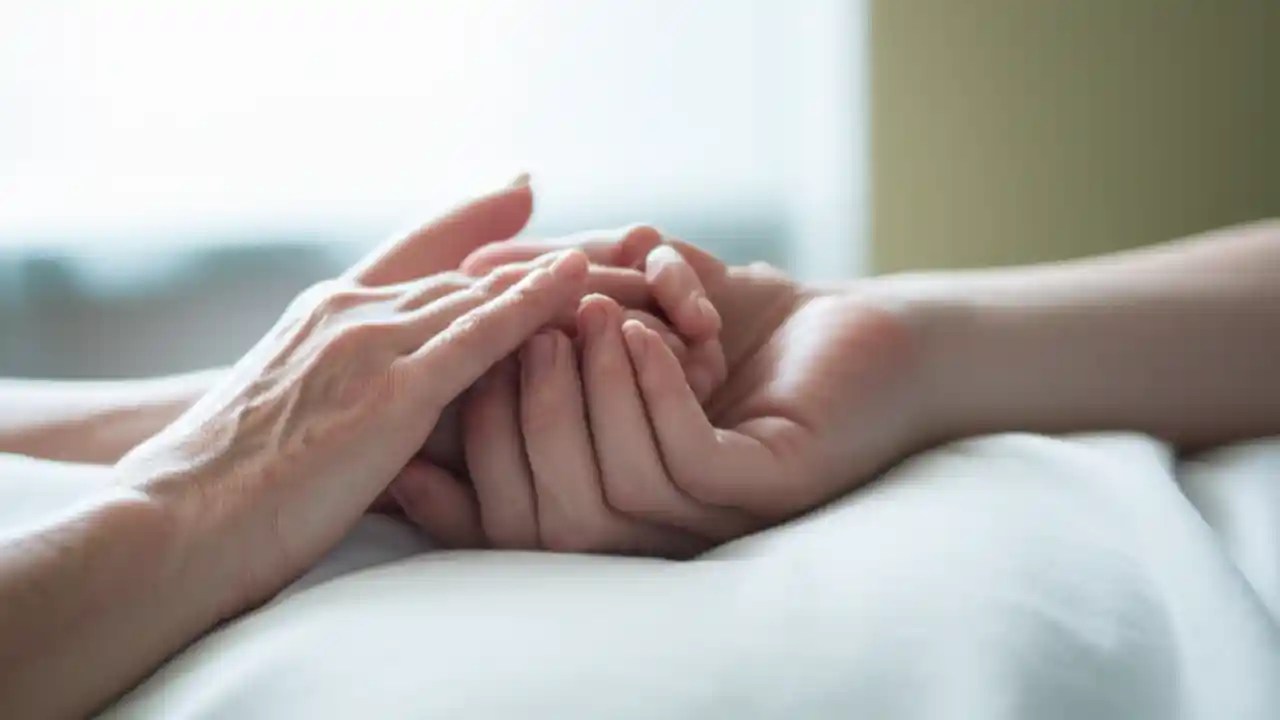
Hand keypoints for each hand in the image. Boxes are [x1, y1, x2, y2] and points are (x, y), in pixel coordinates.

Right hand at [116, 196, 594, 614]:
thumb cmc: (229, 483)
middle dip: (536, 265)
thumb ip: (343, 384)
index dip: (474, 224)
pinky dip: (533, 305)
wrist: (178, 520)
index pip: (419, 255)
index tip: (522, 196)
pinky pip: (480, 336)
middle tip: (609, 246)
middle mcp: (353, 310)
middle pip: (466, 274)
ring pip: (481, 294)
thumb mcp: (287, 411)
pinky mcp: (393, 392)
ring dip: (552, 280)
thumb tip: (390, 402)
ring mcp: (373, 344)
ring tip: (616, 262)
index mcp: (326, 310)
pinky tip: (577, 286)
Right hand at [457, 231, 927, 546]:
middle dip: (526, 421)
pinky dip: (654, 394)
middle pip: (552, 519)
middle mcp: (655, 526)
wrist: (857, 327)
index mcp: (611, 496)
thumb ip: (550, 294)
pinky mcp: (768, 489)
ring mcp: (712, 517)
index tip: (454, 369)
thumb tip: (462, 281)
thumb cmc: (737, 314)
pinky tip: (648, 335)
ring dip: (594, 395)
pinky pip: (687, 462)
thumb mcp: (627, 288)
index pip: (511, 514)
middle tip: (528, 333)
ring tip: (592, 315)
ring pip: (618, 490)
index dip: (473, 451)